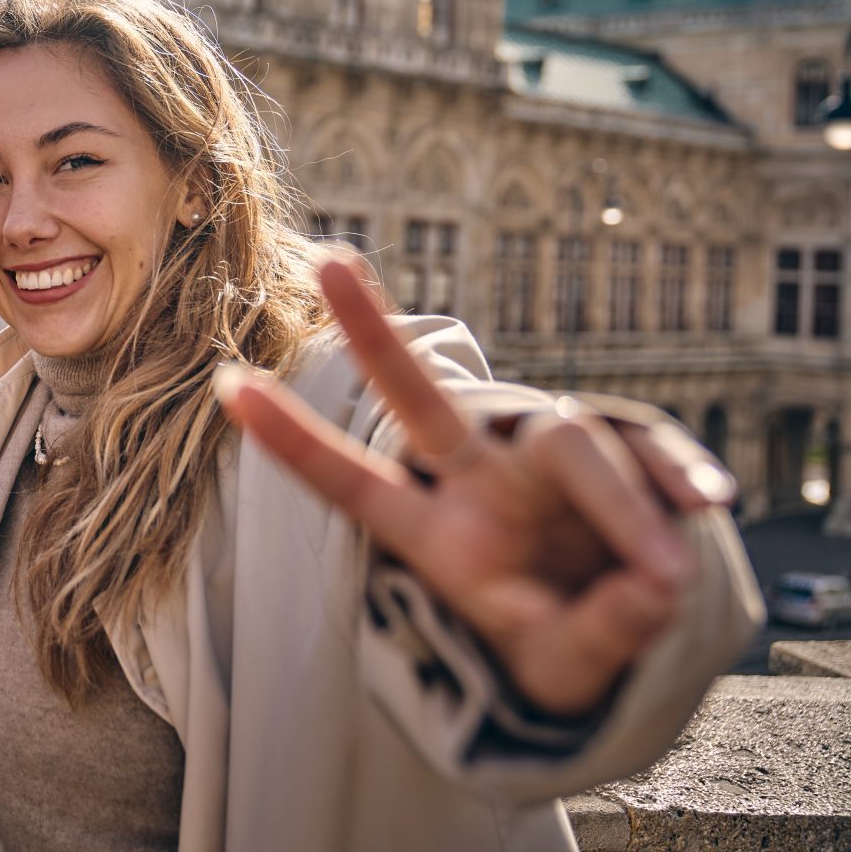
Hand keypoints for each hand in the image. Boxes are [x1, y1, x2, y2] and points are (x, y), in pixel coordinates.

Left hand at [215, 254, 700, 717]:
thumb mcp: (565, 672)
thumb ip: (596, 635)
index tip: (227, 387)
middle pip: (421, 402)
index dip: (294, 443)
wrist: (632, 642)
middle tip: (333, 261)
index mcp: (437, 537)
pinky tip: (706, 505)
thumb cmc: (567, 649)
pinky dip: (677, 480)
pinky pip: (649, 454)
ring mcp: (545, 464)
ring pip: (572, 440)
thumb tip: (650, 583)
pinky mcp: (621, 454)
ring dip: (622, 504)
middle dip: (375, 333)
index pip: (353, 484)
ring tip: (663, 579)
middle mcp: (479, 484)